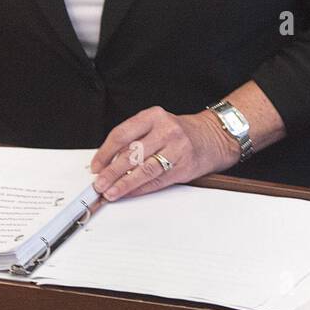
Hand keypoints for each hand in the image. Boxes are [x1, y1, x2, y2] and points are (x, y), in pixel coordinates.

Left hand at [89, 106, 239, 202]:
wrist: (212, 136)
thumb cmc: (179, 132)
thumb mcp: (156, 124)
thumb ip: (134, 139)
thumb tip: (108, 162)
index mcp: (154, 116)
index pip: (122, 134)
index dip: (105, 153)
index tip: (96, 166)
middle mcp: (166, 130)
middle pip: (131, 154)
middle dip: (111, 172)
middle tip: (99, 184)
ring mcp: (177, 149)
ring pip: (144, 170)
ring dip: (124, 184)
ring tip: (111, 192)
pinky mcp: (183, 167)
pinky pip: (157, 181)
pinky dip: (140, 189)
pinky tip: (129, 193)